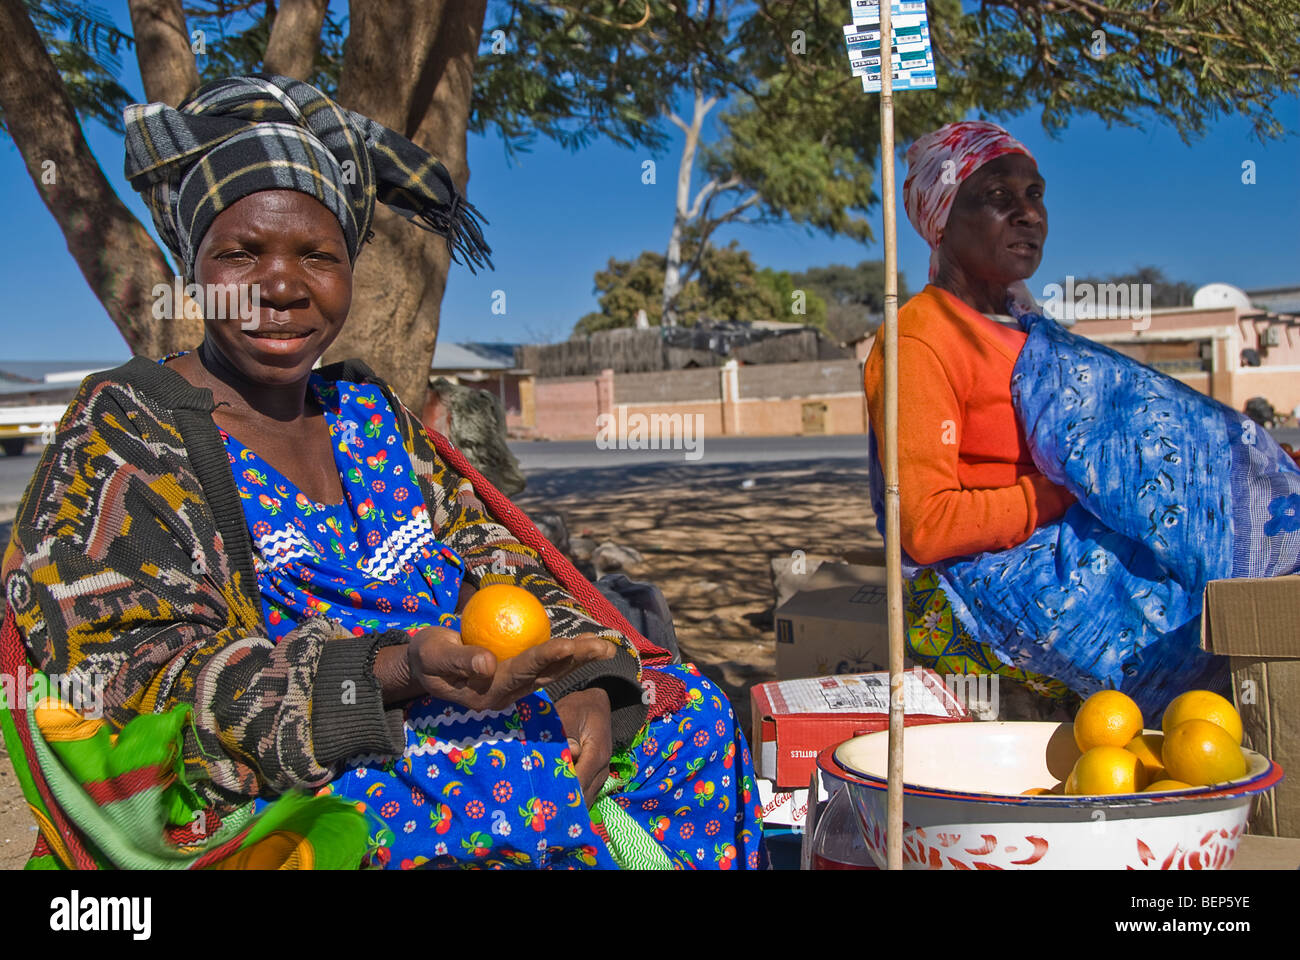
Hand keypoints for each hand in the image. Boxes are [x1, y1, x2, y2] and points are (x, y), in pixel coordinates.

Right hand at [376, 626, 616, 712]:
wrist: (426, 664)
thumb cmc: (428, 656)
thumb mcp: (435, 656)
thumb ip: (459, 660)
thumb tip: (487, 663)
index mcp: (488, 692)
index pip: (522, 671)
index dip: (546, 658)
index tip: (567, 645)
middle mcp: (507, 693)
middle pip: (548, 674)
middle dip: (577, 660)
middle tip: (605, 647)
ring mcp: (515, 686)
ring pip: (554, 671)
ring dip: (581, 657)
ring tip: (608, 646)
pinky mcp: (519, 676)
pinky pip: (548, 663)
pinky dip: (568, 652)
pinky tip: (588, 641)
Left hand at [554, 686, 612, 807]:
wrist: (594, 706)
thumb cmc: (578, 709)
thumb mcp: (567, 715)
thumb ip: (564, 734)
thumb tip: (568, 753)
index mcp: (597, 754)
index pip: (579, 781)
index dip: (562, 794)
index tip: (543, 804)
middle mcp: (602, 769)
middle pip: (582, 795)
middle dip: (562, 804)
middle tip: (539, 815)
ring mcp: (600, 776)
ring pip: (584, 799)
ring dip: (566, 805)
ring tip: (543, 814)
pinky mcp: (595, 778)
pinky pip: (584, 794)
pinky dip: (570, 800)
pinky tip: (552, 805)